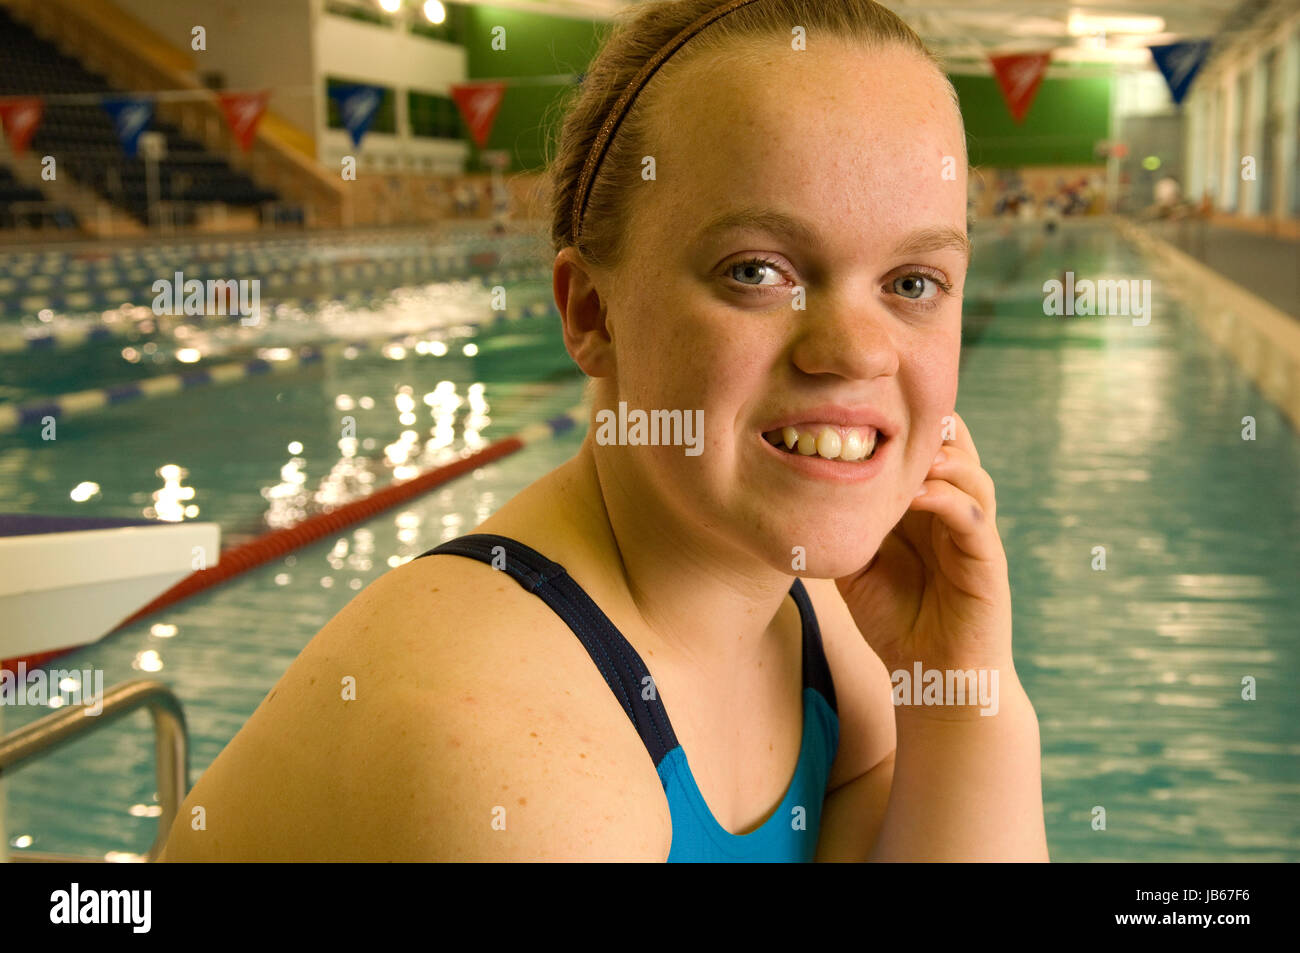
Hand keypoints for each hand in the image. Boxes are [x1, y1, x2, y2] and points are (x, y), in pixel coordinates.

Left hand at [835, 411, 1012, 676]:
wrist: (934, 678)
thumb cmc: (895, 621)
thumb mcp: (855, 566)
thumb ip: (842, 528)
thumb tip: (799, 493)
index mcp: (924, 504)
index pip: (921, 447)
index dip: (896, 425)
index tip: (854, 411)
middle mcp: (953, 509)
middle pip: (953, 445)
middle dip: (922, 425)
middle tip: (881, 414)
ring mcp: (973, 531)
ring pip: (969, 470)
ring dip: (938, 454)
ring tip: (902, 448)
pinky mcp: (987, 559)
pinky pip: (974, 514)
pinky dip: (948, 497)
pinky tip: (918, 495)